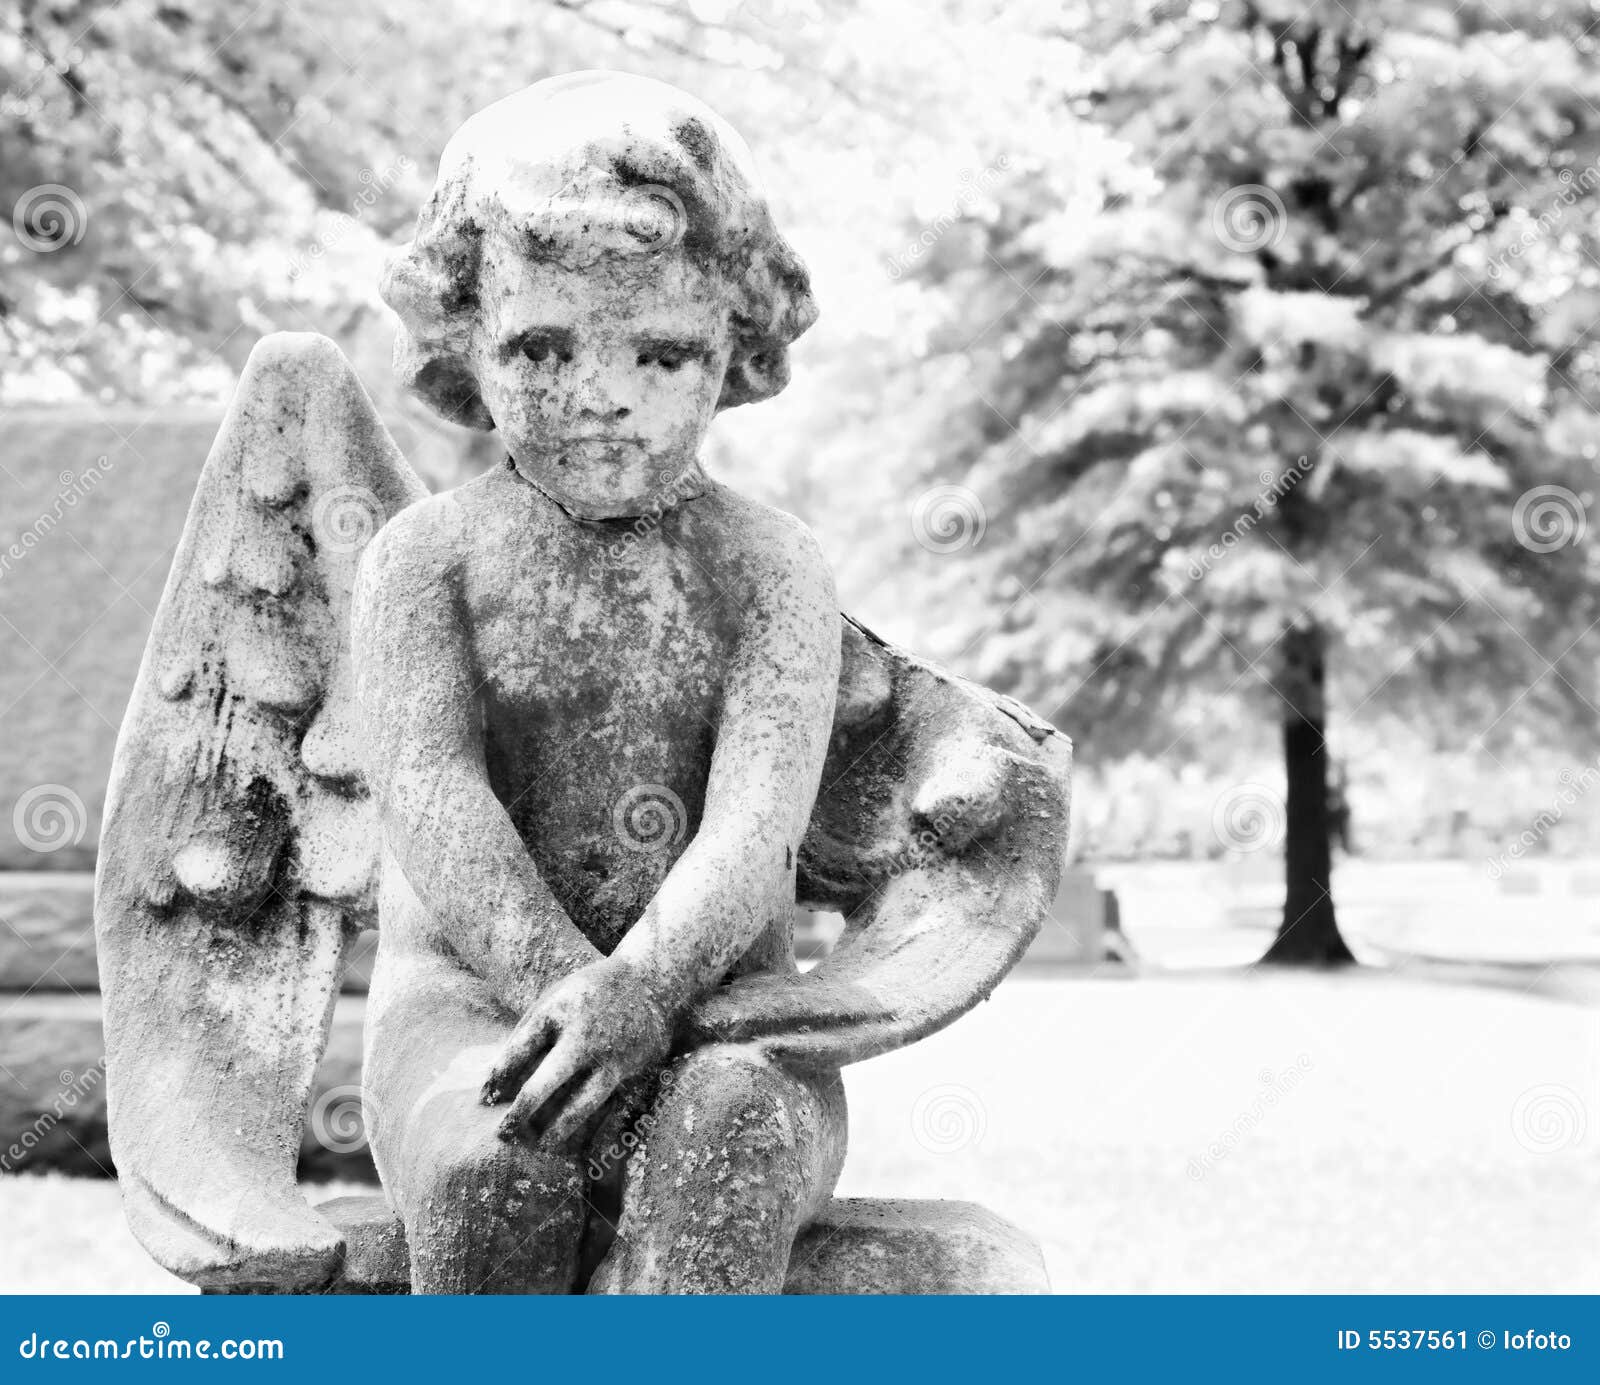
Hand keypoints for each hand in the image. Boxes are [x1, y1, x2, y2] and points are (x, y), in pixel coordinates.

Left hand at [481, 958, 671, 1147]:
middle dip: (520, 1112)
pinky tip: (578, 1140)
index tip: (484, 1100)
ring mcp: (609, 1055)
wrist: (649, 981)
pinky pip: (607, 1107)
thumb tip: (492, 1076)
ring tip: (542, 1145)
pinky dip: (593, 1127)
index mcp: (556, 1012)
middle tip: (502, 1133)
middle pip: (544, 1083)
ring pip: (580, 1104)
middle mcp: (582, 1035)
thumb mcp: (553, 997)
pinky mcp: (629, 1070)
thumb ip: (526, 1032)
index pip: (517, 1051)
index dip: (497, 1079)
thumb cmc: (588, 993)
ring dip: (557, 1129)